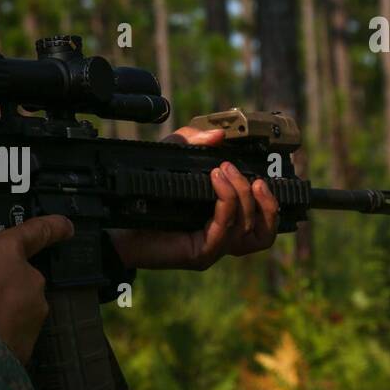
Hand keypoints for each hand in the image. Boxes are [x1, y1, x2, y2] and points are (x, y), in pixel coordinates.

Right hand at [0, 215, 74, 363]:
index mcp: (10, 252)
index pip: (41, 230)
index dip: (55, 226)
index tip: (66, 227)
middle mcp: (30, 278)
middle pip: (22, 275)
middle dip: (3, 283)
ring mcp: (34, 309)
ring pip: (21, 305)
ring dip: (3, 310)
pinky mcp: (31, 338)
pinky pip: (17, 332)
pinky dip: (3, 334)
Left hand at [110, 126, 278, 270]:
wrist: (116, 222)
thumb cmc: (146, 193)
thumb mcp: (171, 158)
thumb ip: (193, 141)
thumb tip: (219, 134)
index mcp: (226, 219)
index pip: (264, 219)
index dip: (272, 199)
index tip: (267, 171)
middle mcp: (224, 236)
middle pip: (264, 227)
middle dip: (260, 195)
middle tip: (233, 167)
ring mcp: (214, 247)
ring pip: (250, 230)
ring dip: (243, 195)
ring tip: (225, 171)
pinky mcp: (201, 254)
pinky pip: (225, 230)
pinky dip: (225, 203)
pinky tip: (215, 181)